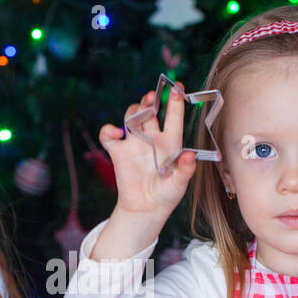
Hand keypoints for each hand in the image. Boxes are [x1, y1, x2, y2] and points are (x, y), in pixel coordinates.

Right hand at [98, 84, 198, 221]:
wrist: (145, 210)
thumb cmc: (166, 196)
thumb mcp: (179, 185)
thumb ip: (185, 170)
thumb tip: (189, 155)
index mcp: (170, 143)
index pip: (173, 117)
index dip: (175, 101)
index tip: (177, 87)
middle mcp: (152, 139)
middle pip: (150, 111)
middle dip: (150, 100)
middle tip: (151, 96)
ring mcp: (134, 144)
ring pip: (131, 117)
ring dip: (134, 110)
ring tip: (138, 112)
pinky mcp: (118, 152)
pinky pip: (108, 136)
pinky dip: (108, 131)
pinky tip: (115, 134)